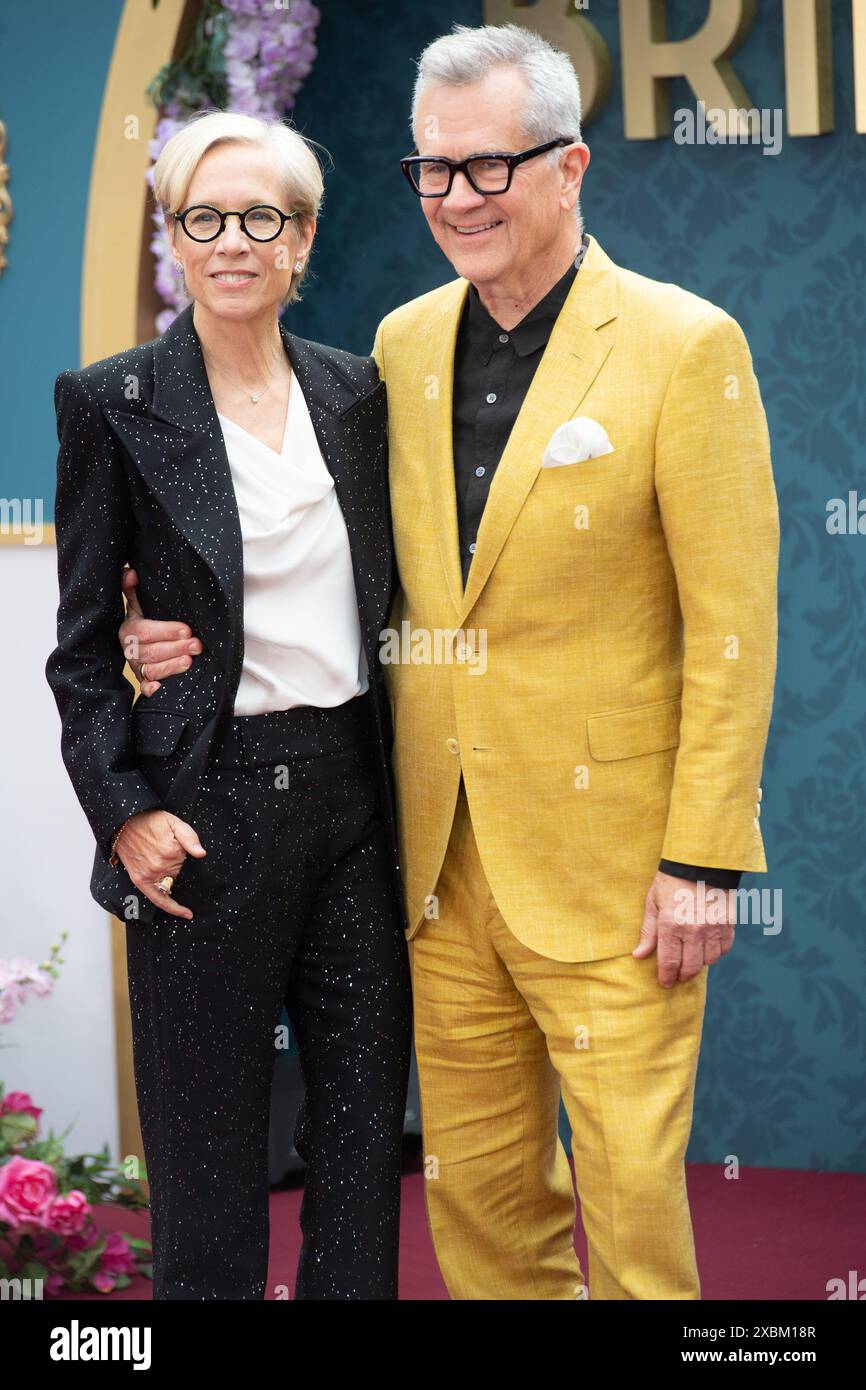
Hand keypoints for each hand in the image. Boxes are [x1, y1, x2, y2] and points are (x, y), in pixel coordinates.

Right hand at [113, 809, 205, 919]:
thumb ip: (190, 837)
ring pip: (172, 883)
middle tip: (169, 852)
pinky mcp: (140, 880)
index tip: (188, 854)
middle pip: (181, 873)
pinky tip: (185, 913)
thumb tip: (201, 854)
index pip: (189, 863)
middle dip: (181, 866)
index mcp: (172, 851)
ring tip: (169, 868)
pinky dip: (171, 907)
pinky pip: (158, 899)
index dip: (187, 857)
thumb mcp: (174, 822)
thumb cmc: (150, 821)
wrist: (125, 822)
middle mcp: (162, 865)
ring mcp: (150, 874)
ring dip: (175, 879)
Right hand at [119, 567, 202, 696]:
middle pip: (151, 652)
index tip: (186, 630)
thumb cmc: (142, 621)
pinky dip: (152, 689)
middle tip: (196, 645)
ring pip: (151, 670)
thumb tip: (132, 573)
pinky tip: (161, 688)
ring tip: (188, 662)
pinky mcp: (144, 681)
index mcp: (129, 630)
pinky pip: (145, 688)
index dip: (166, 631)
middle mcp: (130, 650)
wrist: (137, 643)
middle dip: (175, 648)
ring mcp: (136, 667)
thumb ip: (132, 589)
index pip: (146, 631)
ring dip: (170, 667)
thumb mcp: (138, 605)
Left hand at [632, 871, 734, 987]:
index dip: (666, 977)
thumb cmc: (671, 881)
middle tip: (677, 976)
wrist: (701, 862)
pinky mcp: (728, 923)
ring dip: (699, 963)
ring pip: (709, 961)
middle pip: (690, 968)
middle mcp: (693, 930)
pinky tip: (707, 947)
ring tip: (691, 958)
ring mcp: (713, 927)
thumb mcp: (653, 903)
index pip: (669, 963)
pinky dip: (716, 952)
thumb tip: (639, 955)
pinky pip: (724, 949)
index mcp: (671, 925)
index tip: (664, 982)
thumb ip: (648, 931)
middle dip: (682, 976)